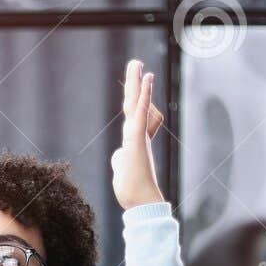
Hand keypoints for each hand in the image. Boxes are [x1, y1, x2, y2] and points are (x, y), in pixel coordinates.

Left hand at [111, 59, 165, 210]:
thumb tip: (118, 155)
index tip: (139, 80)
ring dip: (137, 83)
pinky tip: (147, 79)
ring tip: (138, 64)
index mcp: (133, 139)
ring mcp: (137, 136)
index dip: (136, 97)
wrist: (140, 203)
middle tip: (135, 62)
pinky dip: (144, 95)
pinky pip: (141, 113)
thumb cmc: (132, 190)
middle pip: (134, 103)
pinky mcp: (137, 140)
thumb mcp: (122, 170)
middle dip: (134, 82)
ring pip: (137, 104)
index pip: (134, 113)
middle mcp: (136, 134)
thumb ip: (121, 159)